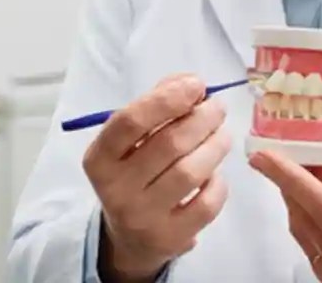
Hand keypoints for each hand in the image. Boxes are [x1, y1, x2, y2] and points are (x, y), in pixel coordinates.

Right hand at [82, 75, 231, 282]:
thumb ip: (156, 105)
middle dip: (201, 118)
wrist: (129, 237)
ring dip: (215, 145)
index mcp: (99, 158)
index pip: (130, 122)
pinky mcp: (170, 238)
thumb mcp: (131, 141)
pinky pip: (206, 204)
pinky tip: (215, 172)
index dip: (167, 98)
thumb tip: (190, 83)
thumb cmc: (134, 172)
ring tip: (222, 134)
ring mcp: (143, 217)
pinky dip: (218, 182)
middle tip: (217, 108)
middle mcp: (115, 189)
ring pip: (190, 173)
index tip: (196, 85)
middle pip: (168, 144)